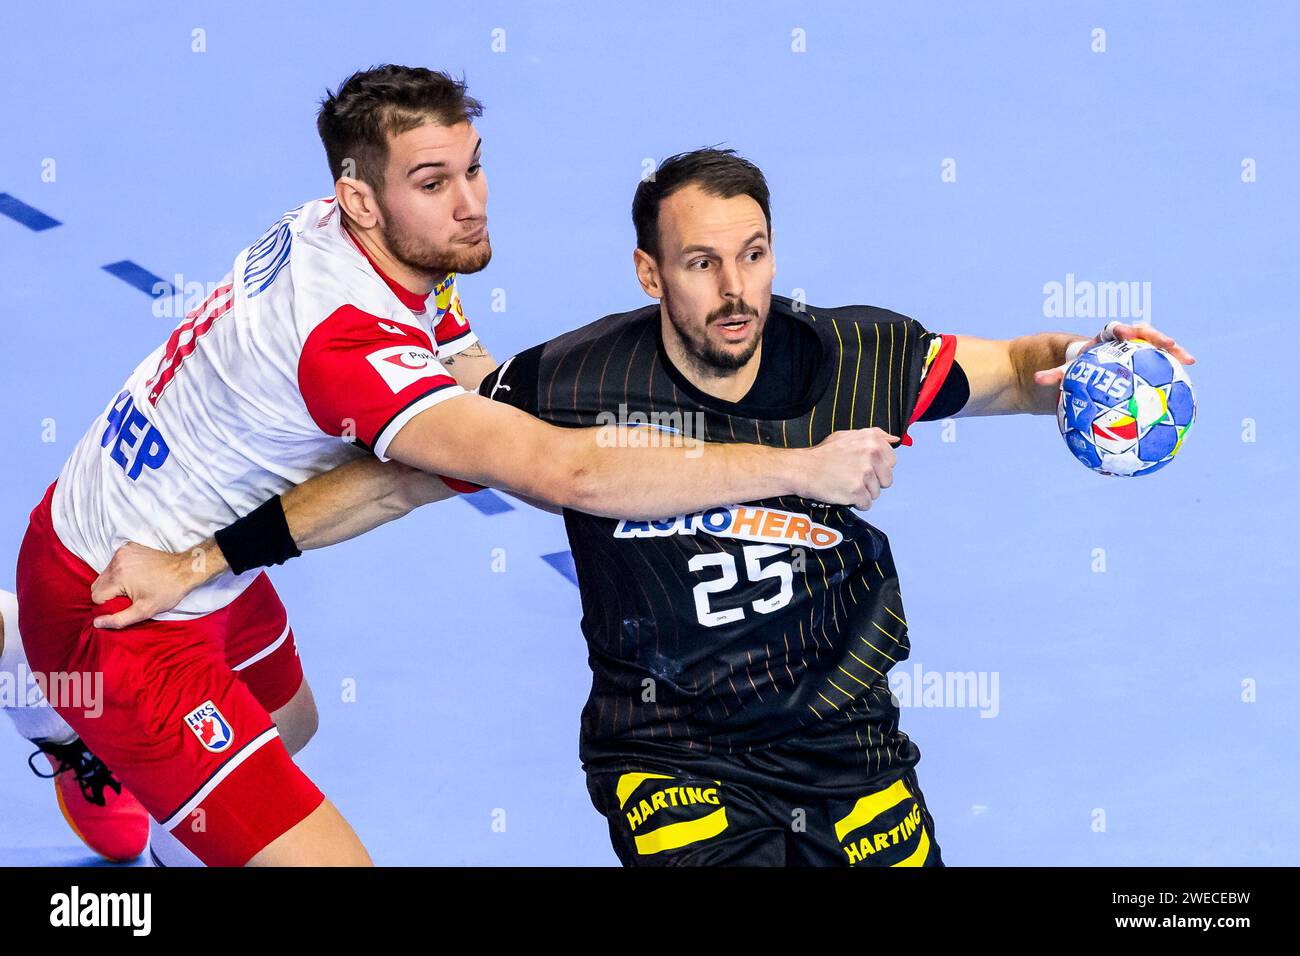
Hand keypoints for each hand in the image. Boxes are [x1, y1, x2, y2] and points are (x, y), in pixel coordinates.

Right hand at [90, 543, 203, 628]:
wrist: (185, 570)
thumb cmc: (168, 591)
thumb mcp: (144, 611)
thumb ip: (118, 620)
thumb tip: (96, 623)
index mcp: (117, 576)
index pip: (96, 596)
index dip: (109, 605)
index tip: (125, 604)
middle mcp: (117, 561)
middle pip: (98, 584)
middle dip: (109, 594)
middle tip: (129, 597)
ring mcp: (122, 551)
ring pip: (104, 574)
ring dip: (114, 583)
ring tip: (133, 586)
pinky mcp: (128, 547)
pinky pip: (114, 563)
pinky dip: (120, 571)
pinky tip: (135, 575)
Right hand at [800, 427, 897, 509]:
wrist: (803, 468)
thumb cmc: (823, 454)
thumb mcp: (847, 435)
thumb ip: (874, 435)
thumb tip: (895, 440)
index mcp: (872, 440)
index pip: (892, 461)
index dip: (878, 467)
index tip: (864, 467)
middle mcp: (871, 454)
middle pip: (887, 479)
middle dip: (873, 482)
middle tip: (854, 478)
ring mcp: (865, 473)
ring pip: (876, 493)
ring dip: (863, 493)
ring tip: (846, 484)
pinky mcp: (857, 491)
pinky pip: (866, 504)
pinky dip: (856, 503)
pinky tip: (844, 493)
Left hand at [1034, 322, 1196, 387]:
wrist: (1072, 372)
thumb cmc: (1064, 369)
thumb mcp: (1060, 372)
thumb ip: (1053, 375)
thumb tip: (1037, 379)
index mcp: (1101, 341)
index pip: (1113, 330)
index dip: (1121, 329)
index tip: (1126, 332)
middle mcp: (1119, 344)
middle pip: (1141, 334)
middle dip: (1155, 337)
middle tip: (1170, 344)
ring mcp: (1132, 354)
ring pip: (1154, 349)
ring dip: (1172, 352)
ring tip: (1188, 361)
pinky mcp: (1139, 366)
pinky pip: (1156, 367)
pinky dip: (1169, 373)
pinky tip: (1185, 384)